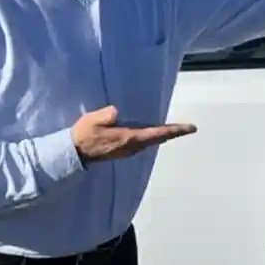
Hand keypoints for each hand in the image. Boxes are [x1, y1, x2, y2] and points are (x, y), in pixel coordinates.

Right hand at [71, 105, 196, 163]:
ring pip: (150, 141)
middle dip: (171, 133)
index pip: (156, 133)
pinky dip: (151, 137)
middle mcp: (132, 146)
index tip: (190, 128)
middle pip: (157, 138)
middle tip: (185, 127)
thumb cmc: (84, 135)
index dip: (174, 131)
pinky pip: (142, 143)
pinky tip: (151, 132)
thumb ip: (104, 116)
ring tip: (173, 129)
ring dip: (161, 135)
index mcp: (128, 138)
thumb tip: (115, 112)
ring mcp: (127, 150)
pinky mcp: (123, 150)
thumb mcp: (92, 121)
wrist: (74, 153)